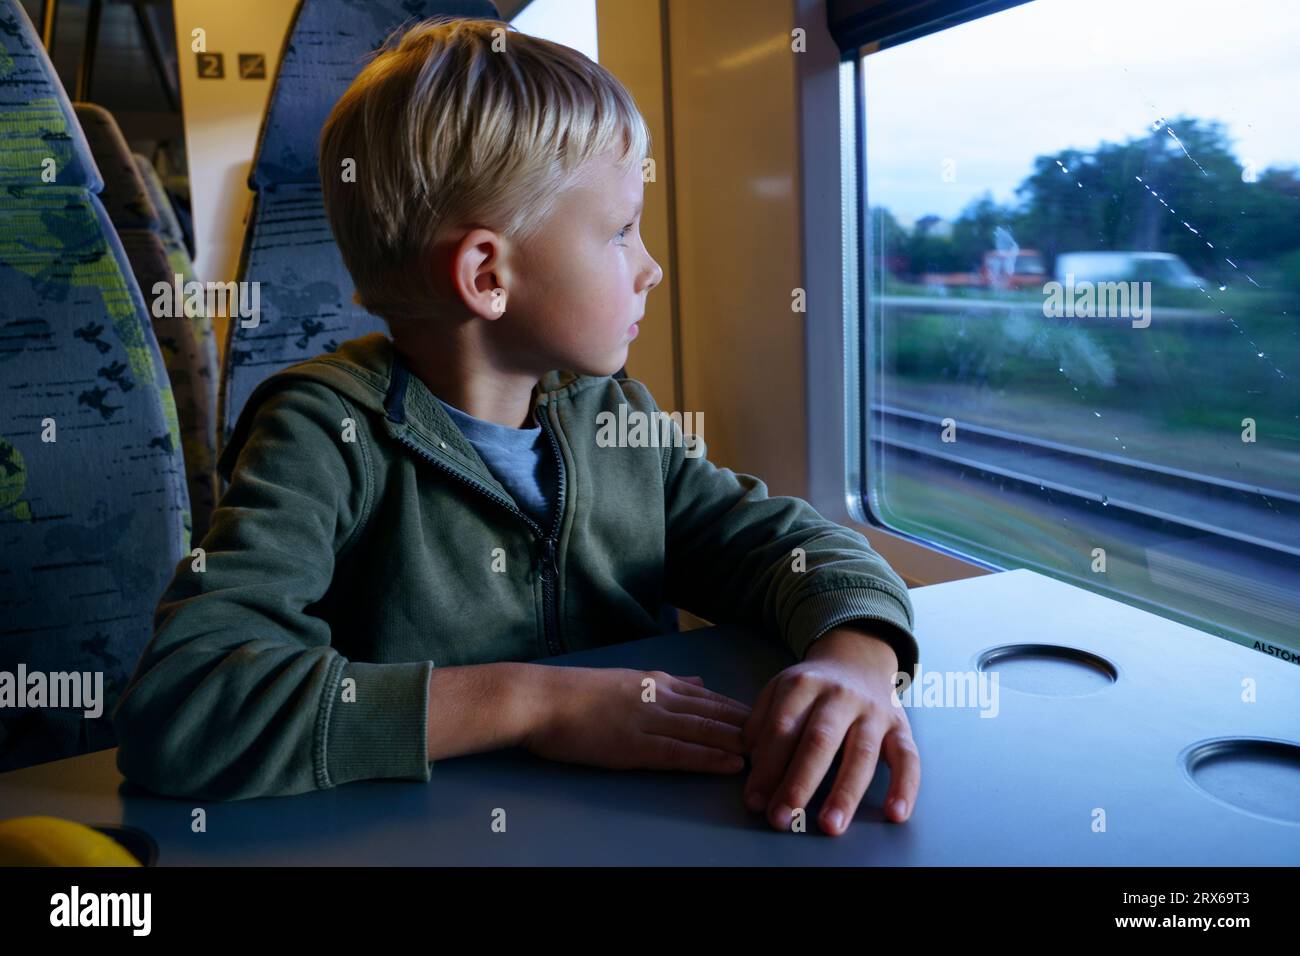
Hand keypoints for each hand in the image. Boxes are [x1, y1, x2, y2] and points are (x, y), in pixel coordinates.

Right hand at [522, 667, 751, 772]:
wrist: (539, 699)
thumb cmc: (573, 693)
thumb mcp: (624, 679)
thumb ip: (664, 682)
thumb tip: (696, 682)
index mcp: (655, 681)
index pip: (709, 697)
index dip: (741, 710)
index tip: (771, 718)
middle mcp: (658, 696)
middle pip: (716, 712)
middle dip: (752, 726)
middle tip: (786, 736)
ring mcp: (647, 720)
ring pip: (705, 731)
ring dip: (740, 742)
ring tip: (772, 752)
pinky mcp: (634, 744)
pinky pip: (680, 752)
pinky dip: (710, 758)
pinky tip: (732, 764)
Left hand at [741, 627, 918, 834]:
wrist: (858, 659)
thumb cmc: (812, 687)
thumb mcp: (780, 689)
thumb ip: (761, 722)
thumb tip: (752, 763)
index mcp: (804, 685)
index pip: (782, 728)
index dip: (766, 766)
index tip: (755, 800)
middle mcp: (840, 695)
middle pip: (818, 741)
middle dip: (798, 783)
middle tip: (782, 818)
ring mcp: (873, 711)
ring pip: (861, 753)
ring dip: (844, 792)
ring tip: (830, 826)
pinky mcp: (901, 726)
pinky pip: (908, 757)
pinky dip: (905, 786)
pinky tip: (895, 814)